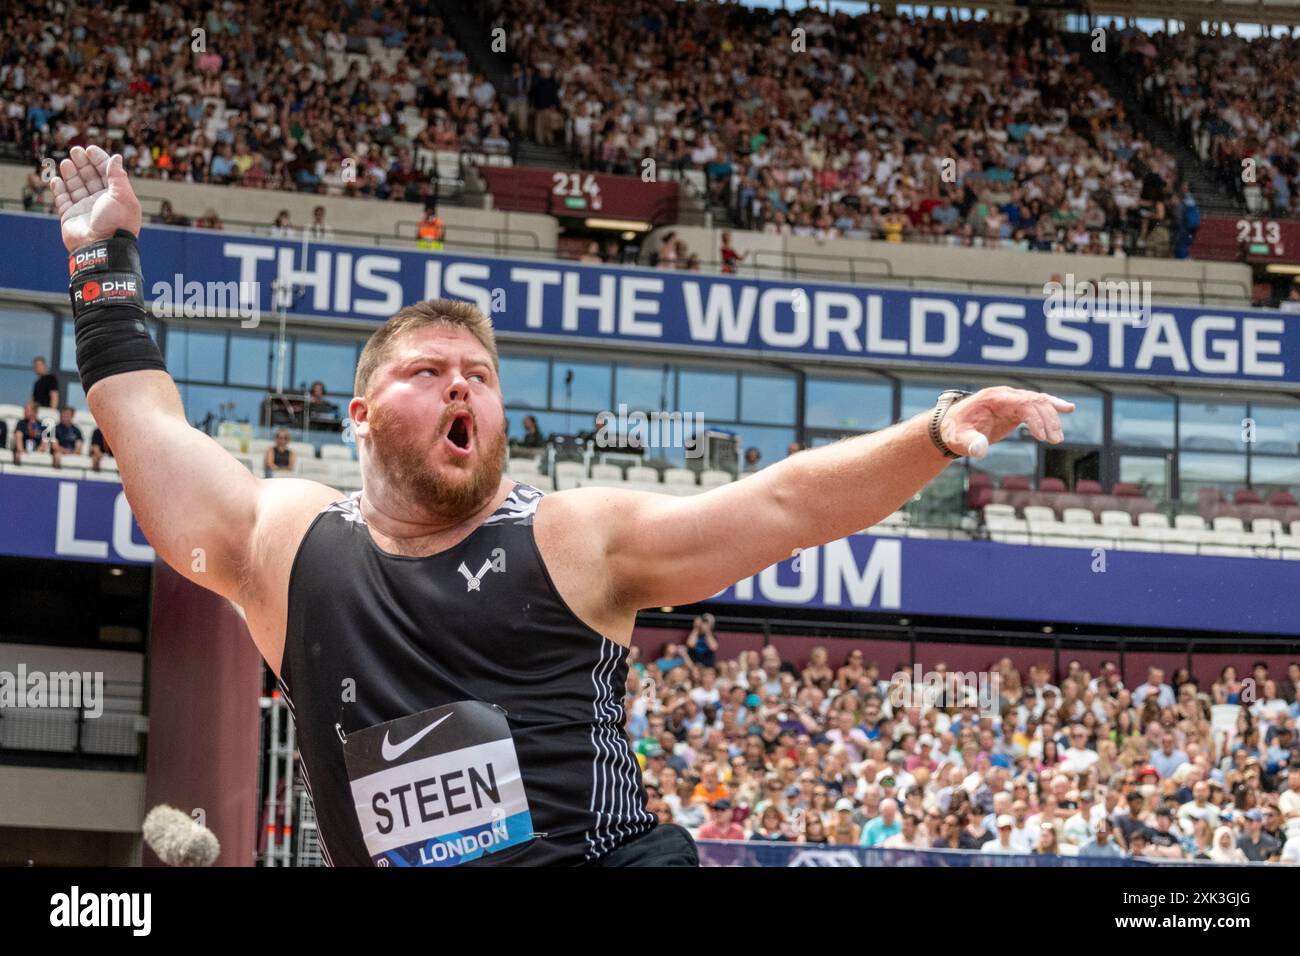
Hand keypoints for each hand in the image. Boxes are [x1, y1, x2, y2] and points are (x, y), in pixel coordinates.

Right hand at [50, 145, 142, 251]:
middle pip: (90, 178)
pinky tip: (57, 179)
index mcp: (116, 197)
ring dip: (71, 174)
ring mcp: (85, 209)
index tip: (90, 149)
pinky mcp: (70, 216)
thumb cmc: (115, 223)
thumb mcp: (123, 197)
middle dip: (83, 164)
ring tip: (66, 162)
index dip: (99, 160)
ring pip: (75, 186)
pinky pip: (63, 199)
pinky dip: (59, 189)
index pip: (107, 174)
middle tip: (75, 151)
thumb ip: (118, 176)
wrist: (100, 247)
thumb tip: (116, 157)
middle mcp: (100, 202)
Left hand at [940, 387, 1074, 458]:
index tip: (1043, 437)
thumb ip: (969, 444)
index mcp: (993, 398)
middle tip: (1054, 441)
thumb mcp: (958, 439)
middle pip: (1035, 401)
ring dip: (1051, 418)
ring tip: (1057, 439)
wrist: (948, 427)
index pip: (1022, 403)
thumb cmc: (953, 431)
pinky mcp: (1014, 409)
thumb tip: (980, 451)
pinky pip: (1036, 406)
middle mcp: (1005, 395)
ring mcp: (1011, 400)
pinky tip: (1069, 409)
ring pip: (1039, 403)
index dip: (1036, 418)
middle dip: (1048, 420)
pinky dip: (1052, 407)